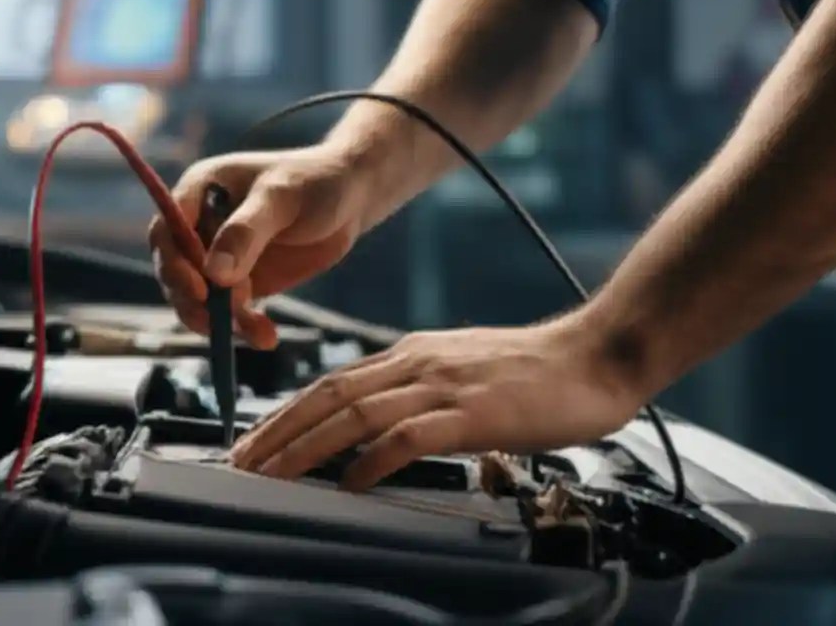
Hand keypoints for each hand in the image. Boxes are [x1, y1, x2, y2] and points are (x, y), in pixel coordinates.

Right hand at [148, 145, 374, 348]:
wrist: (351, 197)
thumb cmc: (314, 182)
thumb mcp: (280, 199)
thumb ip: (246, 233)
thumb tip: (213, 275)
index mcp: (199, 191)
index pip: (166, 230)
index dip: (173, 262)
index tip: (199, 288)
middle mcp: (200, 225)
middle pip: (175, 271)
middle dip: (194, 299)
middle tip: (220, 320)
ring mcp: (219, 257)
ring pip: (199, 298)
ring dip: (221, 320)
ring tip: (257, 331)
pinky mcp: (241, 282)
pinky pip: (230, 312)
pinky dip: (244, 327)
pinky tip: (265, 336)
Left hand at [229, 317, 647, 490]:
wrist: (594, 354)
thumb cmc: (532, 371)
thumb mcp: (459, 371)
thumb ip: (417, 390)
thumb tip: (377, 424)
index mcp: (410, 355)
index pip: (332, 384)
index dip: (287, 412)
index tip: (255, 439)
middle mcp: (415, 364)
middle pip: (329, 397)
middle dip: (279, 431)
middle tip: (242, 460)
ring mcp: (442, 386)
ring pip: (356, 415)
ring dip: (306, 446)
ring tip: (272, 473)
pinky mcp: (471, 412)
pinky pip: (410, 437)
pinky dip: (374, 459)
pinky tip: (351, 481)